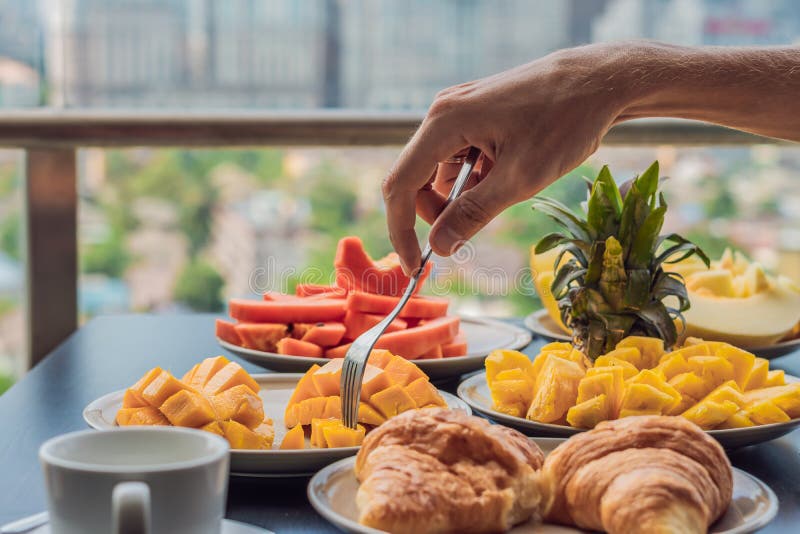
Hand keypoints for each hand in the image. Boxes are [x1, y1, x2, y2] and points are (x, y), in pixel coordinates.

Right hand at [382, 43, 630, 273]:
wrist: (600, 80)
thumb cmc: (565, 122)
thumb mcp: (520, 179)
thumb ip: (473, 214)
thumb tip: (439, 246)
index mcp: (445, 122)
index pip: (401, 184)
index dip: (401, 229)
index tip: (415, 264)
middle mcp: (443, 112)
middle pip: (416, 178)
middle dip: (437, 211)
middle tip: (469, 231)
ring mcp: (459, 111)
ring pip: (440, 171)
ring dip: (461, 195)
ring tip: (505, 192)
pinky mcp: (476, 114)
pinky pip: (459, 157)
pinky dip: (475, 178)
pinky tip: (507, 174)